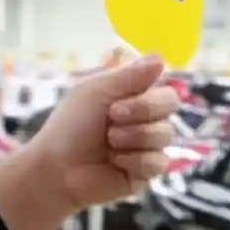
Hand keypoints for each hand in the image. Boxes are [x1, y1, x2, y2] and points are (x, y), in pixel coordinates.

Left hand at [0, 54, 178, 229]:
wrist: (58, 168)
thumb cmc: (71, 126)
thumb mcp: (96, 91)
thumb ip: (130, 74)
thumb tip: (161, 58)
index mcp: (133, 95)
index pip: (163, 84)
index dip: (149, 92)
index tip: (119, 99)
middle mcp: (144, 118)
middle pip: (171, 104)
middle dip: (143, 109)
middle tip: (113, 116)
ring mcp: (147, 145)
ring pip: (165, 133)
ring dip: (134, 135)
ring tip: (110, 142)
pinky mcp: (146, 171)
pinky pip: (159, 161)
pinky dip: (135, 160)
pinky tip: (115, 162)